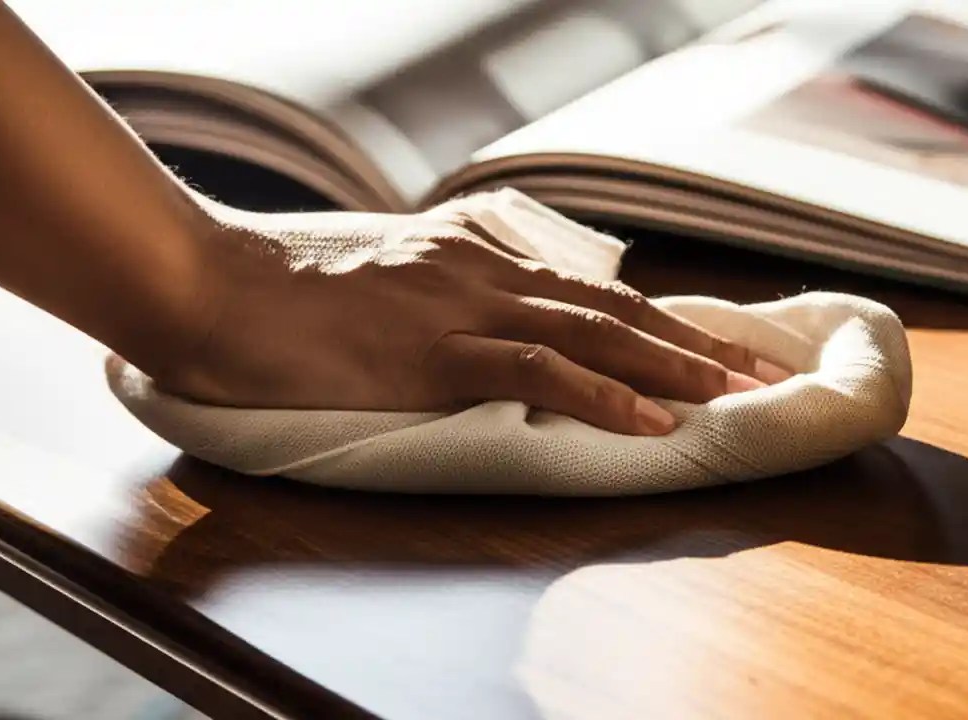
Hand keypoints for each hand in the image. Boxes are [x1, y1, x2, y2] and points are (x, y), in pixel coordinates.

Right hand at [153, 194, 789, 435]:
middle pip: (611, 308)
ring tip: (733, 395)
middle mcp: (482, 272)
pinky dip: (604, 395)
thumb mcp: (378, 283)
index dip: (656, 321)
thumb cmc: (284, 295)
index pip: (586, 290)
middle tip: (756, 369)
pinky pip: (537, 370)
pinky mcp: (433, 350)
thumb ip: (437, 297)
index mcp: (471, 258)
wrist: (211, 285)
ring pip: (592, 333)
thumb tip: (480, 328)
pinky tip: (652, 420)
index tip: (710, 344)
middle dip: (691, 341)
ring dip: (671, 366)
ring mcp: (461, 307)